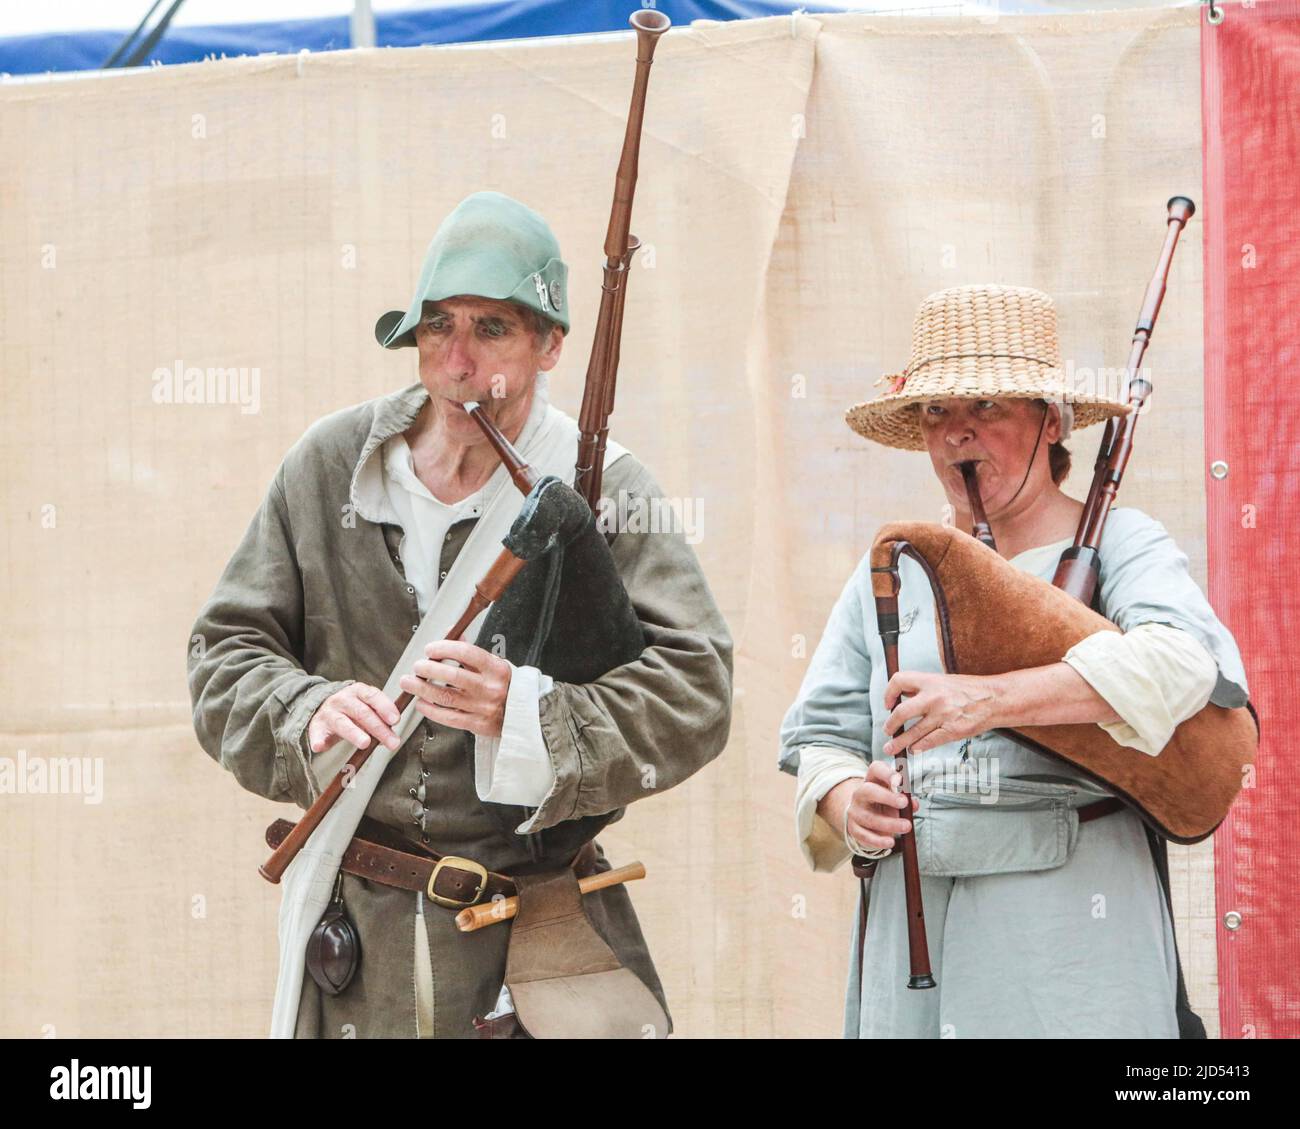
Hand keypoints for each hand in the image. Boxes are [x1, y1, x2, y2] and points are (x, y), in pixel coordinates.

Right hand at [307, 682, 401, 755]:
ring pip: (342, 723)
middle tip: (392, 742)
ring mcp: (328, 712)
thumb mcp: (366, 708)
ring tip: (365, 743)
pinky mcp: (316, 726)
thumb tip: (392, 737)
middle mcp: (342, 699)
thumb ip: (380, 719)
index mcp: (358, 691)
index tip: (396, 720)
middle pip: (362, 713)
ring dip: (354, 733)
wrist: (322, 708)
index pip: (373, 697)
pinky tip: (318, 746)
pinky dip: (317, 739)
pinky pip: (316, 733)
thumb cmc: (352, 710)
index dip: (385, 707)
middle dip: (379, 728)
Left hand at [399, 640, 511, 737]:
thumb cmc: (504, 686)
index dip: (444, 648)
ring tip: (408, 682)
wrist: (522, 714)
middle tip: (417, 666)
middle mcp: (490, 688)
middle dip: (429, 669)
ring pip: (446, 697)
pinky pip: (448, 717)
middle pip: (453, 676)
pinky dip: (431, 710)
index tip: (430, 649)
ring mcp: (483, 707)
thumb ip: (470, 650)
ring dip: (423, 689)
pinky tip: (421, 703)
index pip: (466, 653)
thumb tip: (451, 632)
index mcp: (496, 668)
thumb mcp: (494, 664)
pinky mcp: (477, 724)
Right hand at [837, 760, 918, 852]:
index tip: (900, 780)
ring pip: (869, 817)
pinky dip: (878, 840)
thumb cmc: (884, 803)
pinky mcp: (853, 828)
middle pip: (869, 791)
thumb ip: (906, 799)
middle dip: (887, 797)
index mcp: (873, 780)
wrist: (862, 815)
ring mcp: (855, 811)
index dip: (887, 773)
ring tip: (906, 827)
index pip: (876, 769)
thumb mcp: (895, 796)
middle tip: (904, 803)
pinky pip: (864, 835)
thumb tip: (914, 804)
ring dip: (889, 823)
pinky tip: (890, 842)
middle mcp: (860, 793)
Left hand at [881, 670, 997, 756]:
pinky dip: (918, 747)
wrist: (994, 698)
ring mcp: (943, 715)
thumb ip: (923, 688)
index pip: (899, 681)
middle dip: (890, 725)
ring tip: (891, 747)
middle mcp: (934, 697)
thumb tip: (901, 696)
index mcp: (930, 681)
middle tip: (887, 731)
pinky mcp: (953, 730)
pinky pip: (929, 741)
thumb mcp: (942, 681)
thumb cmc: (968, 690)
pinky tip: (914, 749)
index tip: (887, 704)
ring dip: (899, 742)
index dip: (888, 693)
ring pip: (913, 732)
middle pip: (901, 712)